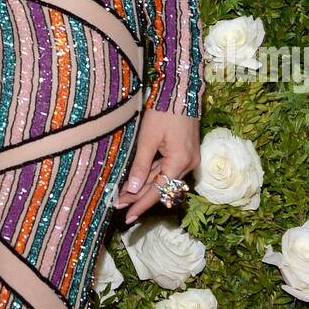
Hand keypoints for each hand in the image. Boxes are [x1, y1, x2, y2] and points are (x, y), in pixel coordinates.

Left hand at [115, 106, 199, 223]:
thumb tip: (133, 190)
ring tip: (125, 197)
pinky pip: (167, 169)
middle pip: (161, 187)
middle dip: (139, 197)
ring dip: (145, 187)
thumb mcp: (148, 139)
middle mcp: (188, 165)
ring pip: (163, 179)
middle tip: (120, 206)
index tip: (127, 216)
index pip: (157, 191)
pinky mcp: (186, 153)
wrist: (181, 91)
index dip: (140, 204)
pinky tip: (140, 182)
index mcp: (179, 163)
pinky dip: (153, 176)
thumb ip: (141, 166)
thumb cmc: (164, 112)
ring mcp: (189, 159)